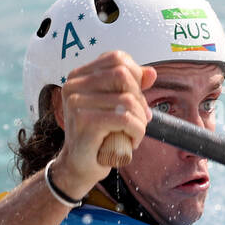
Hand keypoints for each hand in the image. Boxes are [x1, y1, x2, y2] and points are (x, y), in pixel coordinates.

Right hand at [48, 51, 154, 198]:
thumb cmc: (101, 135)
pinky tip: (132, 142)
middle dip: (140, 100)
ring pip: (128, 100)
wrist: (80, 166)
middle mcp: (73, 85)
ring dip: (140, 121)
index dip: (136, 76)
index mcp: (80, 76)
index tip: (137, 100)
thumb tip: (151, 73)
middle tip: (138, 120)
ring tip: (133, 134)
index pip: (117, 58)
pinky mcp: (83, 121)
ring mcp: (76, 102)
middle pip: (123, 75)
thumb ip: (132, 87)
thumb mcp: (118, 107)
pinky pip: (125, 119)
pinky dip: (137, 132)